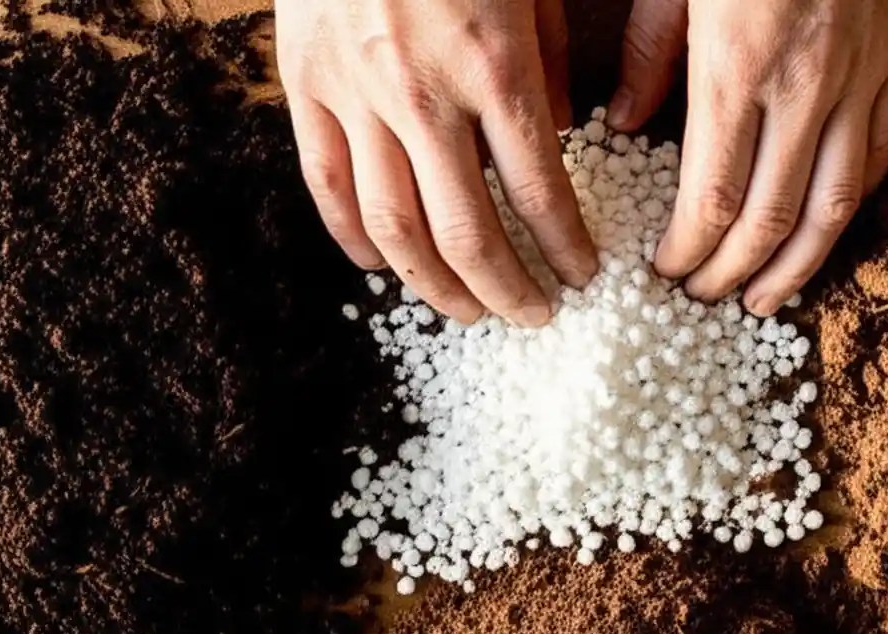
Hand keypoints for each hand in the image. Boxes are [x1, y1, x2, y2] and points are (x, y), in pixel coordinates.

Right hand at [276, 0, 598, 326]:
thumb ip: (550, 62)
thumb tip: (561, 135)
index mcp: (494, 65)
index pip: (540, 193)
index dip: (565, 250)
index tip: (583, 277)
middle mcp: (423, 95)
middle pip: (465, 232)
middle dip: (506, 290)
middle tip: (532, 318)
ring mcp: (354, 95)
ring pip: (391, 227)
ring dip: (433, 285)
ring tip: (465, 311)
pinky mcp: (304, 87)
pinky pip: (326, 185)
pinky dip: (351, 239)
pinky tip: (381, 268)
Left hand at [608, 0, 887, 314]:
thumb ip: (645, 59)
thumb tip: (618, 128)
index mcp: (736, 70)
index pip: (714, 199)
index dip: (690, 252)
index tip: (666, 273)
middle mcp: (805, 88)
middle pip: (772, 220)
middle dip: (734, 274)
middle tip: (706, 300)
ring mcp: (863, 79)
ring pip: (836, 205)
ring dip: (800, 266)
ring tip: (768, 301)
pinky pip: (886, 154)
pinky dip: (855, 203)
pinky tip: (826, 231)